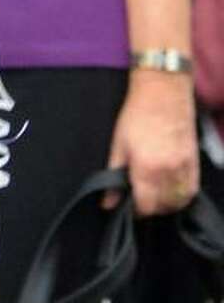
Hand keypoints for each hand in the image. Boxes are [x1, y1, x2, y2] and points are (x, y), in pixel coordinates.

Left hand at [105, 72, 198, 216]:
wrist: (163, 92)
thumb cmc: (136, 115)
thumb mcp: (118, 145)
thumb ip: (113, 177)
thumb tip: (108, 202)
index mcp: (147, 168)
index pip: (146, 206)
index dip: (137, 210)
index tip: (130, 205)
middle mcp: (169, 171)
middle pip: (163, 207)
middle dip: (150, 207)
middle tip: (140, 198)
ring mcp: (184, 167)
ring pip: (179, 201)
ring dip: (167, 204)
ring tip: (155, 194)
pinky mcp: (195, 162)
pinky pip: (192, 190)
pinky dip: (182, 195)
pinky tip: (171, 189)